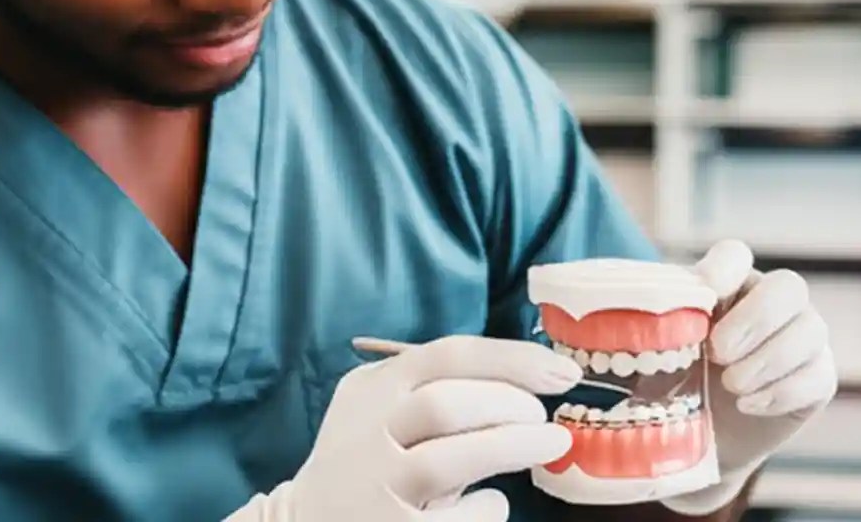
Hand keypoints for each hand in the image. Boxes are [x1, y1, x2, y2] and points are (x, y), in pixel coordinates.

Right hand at [225, 336, 581, 521]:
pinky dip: (485, 508)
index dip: (513, 359)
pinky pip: (451, 520)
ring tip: (550, 445)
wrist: (301, 519)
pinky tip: (493, 502)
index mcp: (374, 386)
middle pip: (449, 403)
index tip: (559, 371)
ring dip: (512, 448)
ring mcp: (372, 483)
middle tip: (546, 420)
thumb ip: (435, 386)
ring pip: (449, 460)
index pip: (448, 355)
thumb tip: (531, 382)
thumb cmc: (365, 456)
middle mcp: (367, 430)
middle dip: (512, 407)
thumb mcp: (380, 404)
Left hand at [663, 240, 837, 514]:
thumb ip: (637, 324)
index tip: (706, 290)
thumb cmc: (674, 381)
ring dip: (769, 360)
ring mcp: (802, 338)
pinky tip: (749, 405)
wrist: (703, 436)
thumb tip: (585, 307)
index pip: (736, 255)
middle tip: (718, 353)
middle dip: (755, 319)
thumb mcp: (652, 350)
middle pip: (788, 286)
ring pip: (810, 329)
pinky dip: (782, 391)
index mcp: (729, 285)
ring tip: (731, 386)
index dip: (725, 267)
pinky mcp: (817, 377)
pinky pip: (818, 374)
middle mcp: (771, 303)